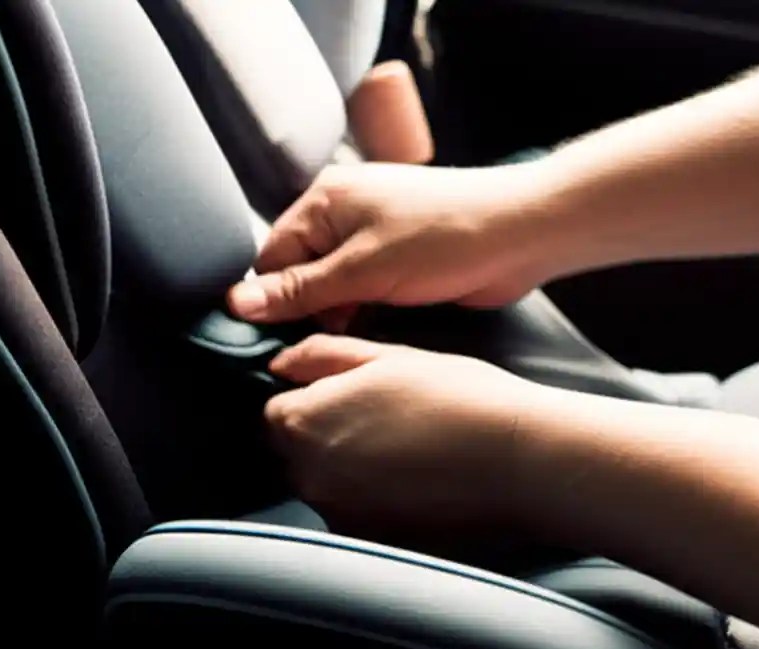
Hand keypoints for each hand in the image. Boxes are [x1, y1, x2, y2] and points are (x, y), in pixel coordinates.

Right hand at [227, 162, 558, 327]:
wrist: (520, 234)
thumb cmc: (447, 237)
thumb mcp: (363, 270)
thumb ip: (299, 290)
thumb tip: (238, 302)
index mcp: (324, 200)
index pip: (269, 257)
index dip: (270, 299)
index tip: (275, 337)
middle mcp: (342, 213)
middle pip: (297, 271)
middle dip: (306, 307)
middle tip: (327, 335)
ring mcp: (371, 234)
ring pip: (329, 284)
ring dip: (336, 312)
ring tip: (357, 327)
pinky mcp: (397, 257)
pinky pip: (360, 288)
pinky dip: (360, 308)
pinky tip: (373, 324)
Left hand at [264, 334, 543, 541]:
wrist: (519, 460)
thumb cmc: (461, 399)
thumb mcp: (388, 356)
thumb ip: (321, 356)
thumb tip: (281, 364)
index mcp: (305, 423)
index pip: (276, 413)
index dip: (311, 398)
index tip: (349, 394)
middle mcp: (312, 476)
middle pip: (297, 454)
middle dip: (327, 435)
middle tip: (385, 418)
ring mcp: (341, 515)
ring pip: (328, 485)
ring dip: (351, 469)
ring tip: (408, 448)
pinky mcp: (373, 541)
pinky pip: (358, 514)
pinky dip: (376, 499)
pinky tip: (418, 479)